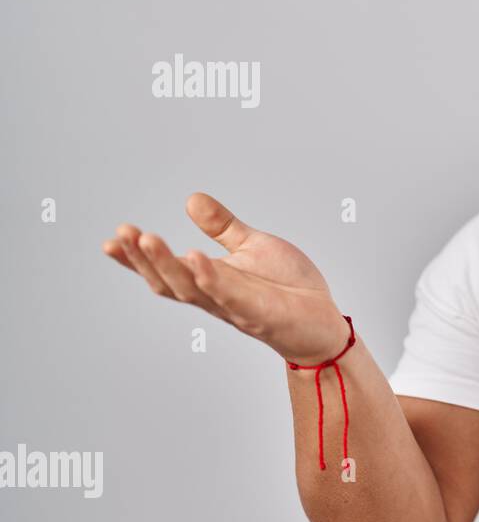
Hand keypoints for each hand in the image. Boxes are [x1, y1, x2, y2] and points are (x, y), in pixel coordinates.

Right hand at [102, 192, 348, 362]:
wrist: (323, 322)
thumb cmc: (287, 287)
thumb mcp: (253, 247)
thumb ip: (222, 227)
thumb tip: (191, 200)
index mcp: (210, 281)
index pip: (166, 270)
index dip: (137, 258)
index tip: (112, 239)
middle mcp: (214, 297)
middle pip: (169, 281)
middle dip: (143, 259)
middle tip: (122, 234)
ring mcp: (234, 306)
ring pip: (192, 289)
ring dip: (167, 265)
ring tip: (147, 239)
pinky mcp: (258, 312)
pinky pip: (229, 295)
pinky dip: (210, 277)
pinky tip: (195, 257)